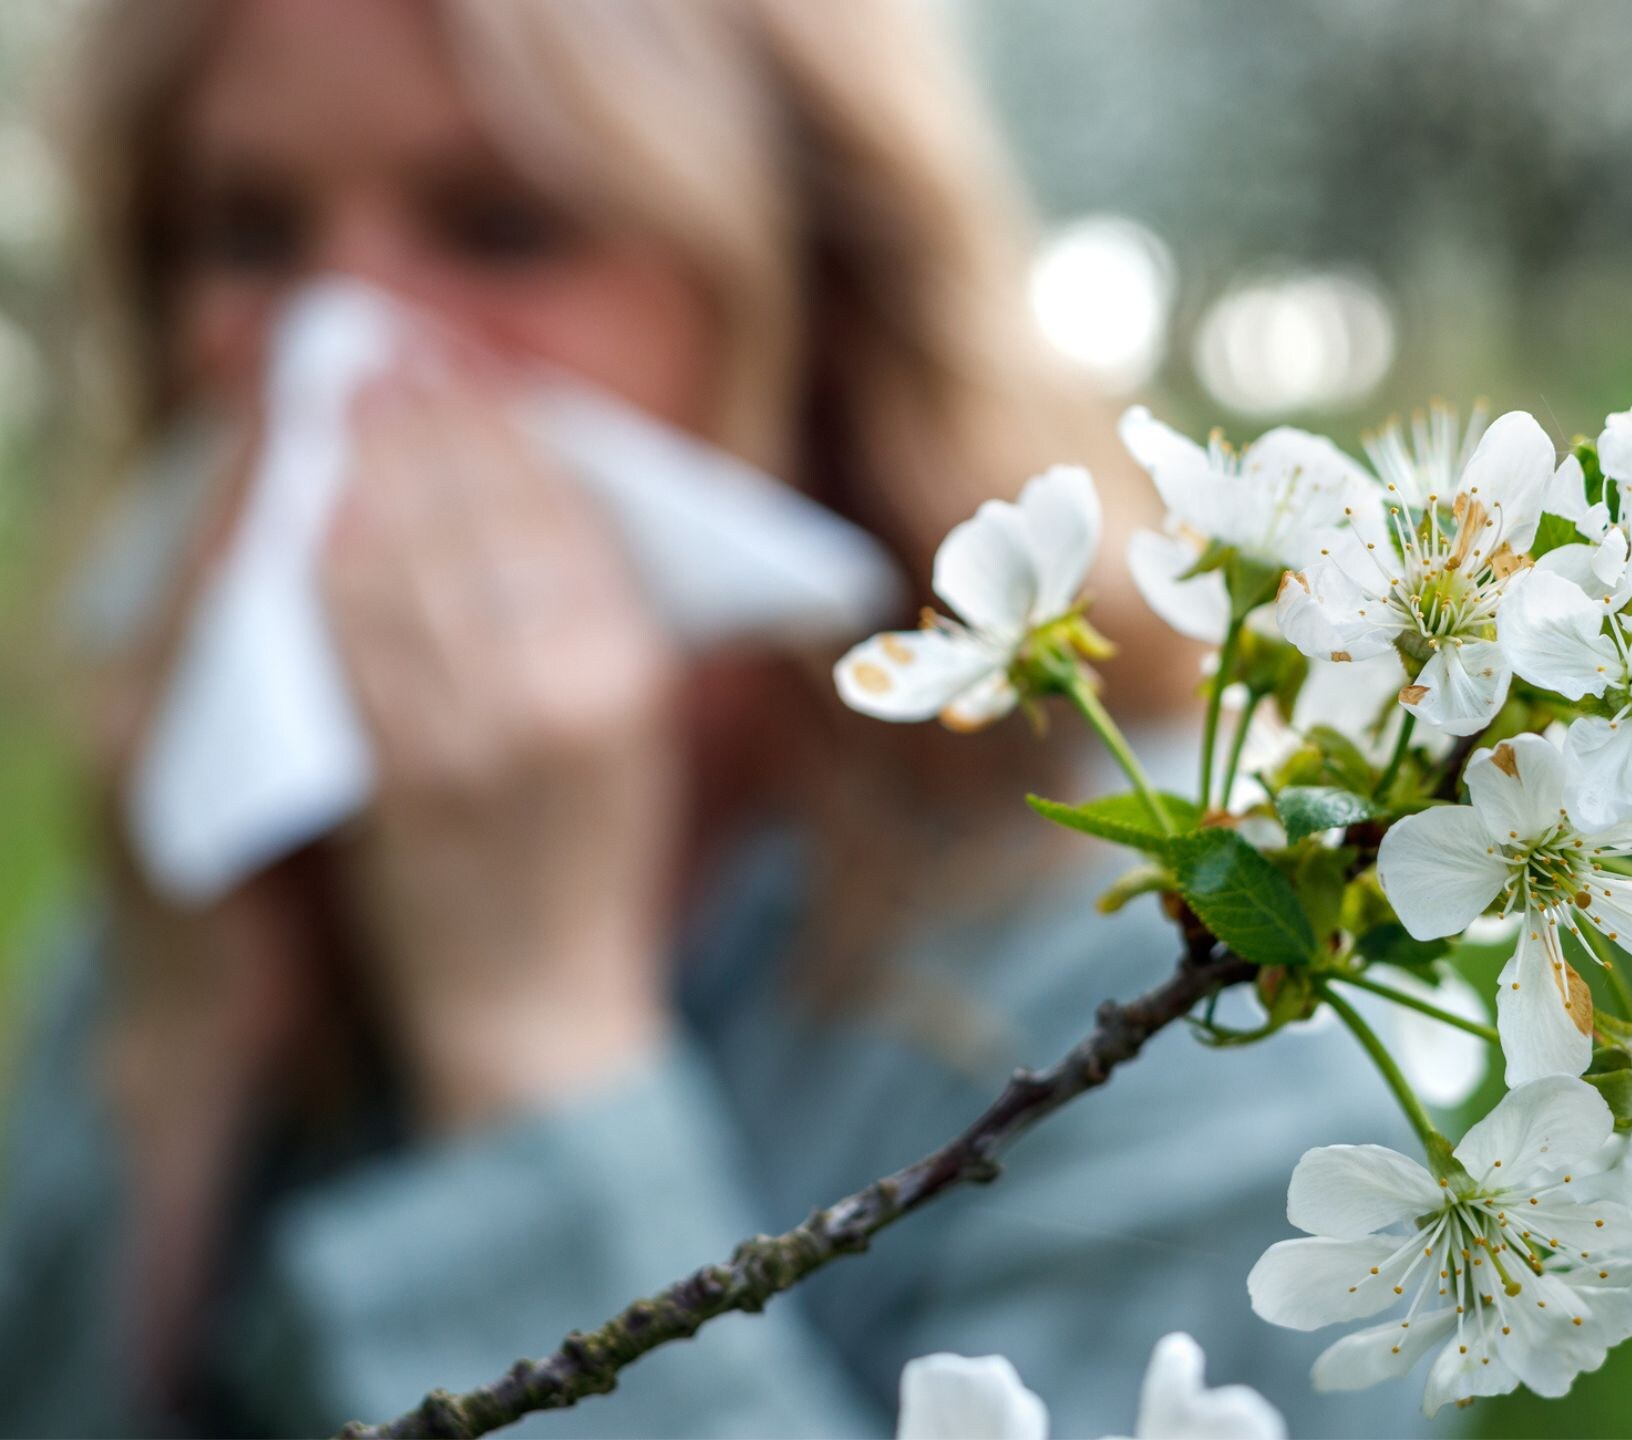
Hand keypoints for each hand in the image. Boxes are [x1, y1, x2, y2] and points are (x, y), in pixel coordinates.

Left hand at [323, 347, 681, 1130]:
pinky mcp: (393, 774)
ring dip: (370, 469)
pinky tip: (316, 511)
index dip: (506, 427)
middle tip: (390, 352)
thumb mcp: (642, 734)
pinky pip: (351, 640)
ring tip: (347, 405)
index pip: (562, 515)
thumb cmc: (599, 859)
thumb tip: (549, 495)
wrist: (540, 1001)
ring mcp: (470, 735)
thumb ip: (605, 620)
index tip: (470, 368)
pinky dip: (327, 561)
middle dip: (429, 419)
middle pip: (480, 517)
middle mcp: (559, 695)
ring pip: (405, 563)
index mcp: (636, 675)